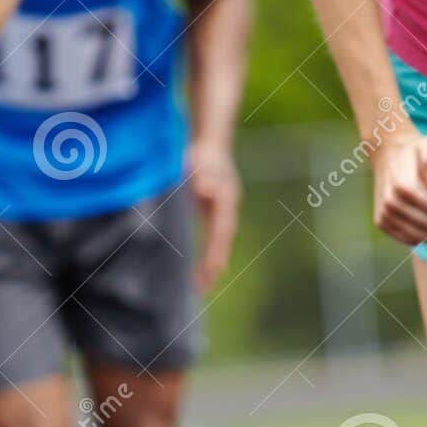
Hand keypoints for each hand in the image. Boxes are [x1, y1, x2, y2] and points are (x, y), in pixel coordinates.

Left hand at [187, 140, 240, 293]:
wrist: (210, 139)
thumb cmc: (202, 152)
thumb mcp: (200, 162)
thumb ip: (202, 176)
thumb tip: (204, 189)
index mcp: (224, 200)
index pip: (220, 232)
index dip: (215, 252)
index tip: (210, 272)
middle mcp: (227, 208)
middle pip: (222, 241)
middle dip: (214, 264)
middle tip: (204, 287)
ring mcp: (224, 209)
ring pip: (220, 240)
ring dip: (213, 261)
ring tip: (204, 283)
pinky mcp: (216, 209)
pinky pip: (215, 235)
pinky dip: (210, 250)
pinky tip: (203, 264)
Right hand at [372, 126, 426, 246]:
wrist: (387, 153)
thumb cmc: (414, 151)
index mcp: (403, 185)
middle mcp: (390, 201)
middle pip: (426, 224)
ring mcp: (384, 213)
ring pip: (415, 235)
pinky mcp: (380, 221)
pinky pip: (403, 238)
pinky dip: (416, 237)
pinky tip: (424, 230)